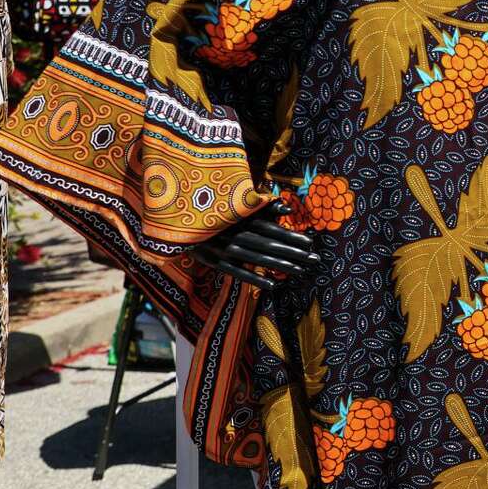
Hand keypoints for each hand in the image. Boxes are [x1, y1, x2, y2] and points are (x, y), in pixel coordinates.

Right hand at [193, 201, 320, 288]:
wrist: (173, 218)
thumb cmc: (212, 209)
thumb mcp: (234, 203)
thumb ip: (261, 206)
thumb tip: (287, 209)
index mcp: (239, 216)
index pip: (271, 228)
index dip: (291, 236)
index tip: (310, 243)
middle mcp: (232, 232)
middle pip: (268, 244)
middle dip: (292, 252)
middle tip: (314, 259)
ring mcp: (222, 248)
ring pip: (255, 258)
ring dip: (279, 265)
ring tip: (300, 271)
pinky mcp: (212, 261)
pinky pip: (236, 272)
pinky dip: (254, 278)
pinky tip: (273, 285)